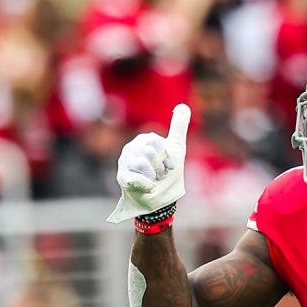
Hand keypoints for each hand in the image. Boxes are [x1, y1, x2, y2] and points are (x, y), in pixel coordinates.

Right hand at [108, 104, 190, 223]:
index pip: (157, 142)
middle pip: (150, 152)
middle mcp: (131, 149)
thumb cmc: (167, 173)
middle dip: (161, 167)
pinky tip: (149, 187)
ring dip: (155, 176)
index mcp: (144, 140)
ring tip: (154, 180)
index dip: (167, 156)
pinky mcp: (122, 178)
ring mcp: (125, 163)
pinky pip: (136, 177)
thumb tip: (183, 105)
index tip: (170, 166)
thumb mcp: (176, 147)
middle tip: (160, 174)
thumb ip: (178, 126)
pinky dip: (147, 184)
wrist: (161, 200)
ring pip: (144, 164)